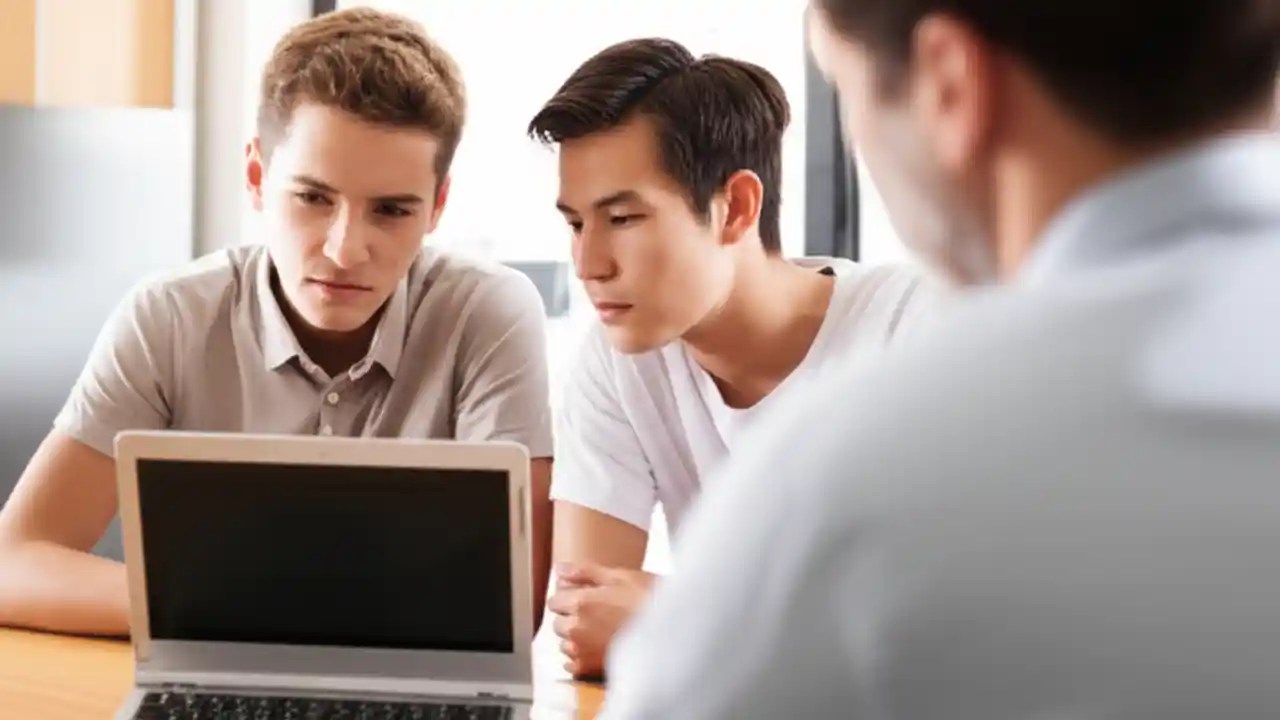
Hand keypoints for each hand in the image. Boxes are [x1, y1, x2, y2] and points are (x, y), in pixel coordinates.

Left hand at [546, 562, 655, 677]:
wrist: (676, 632)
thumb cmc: (652, 602)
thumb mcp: (620, 576)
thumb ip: (585, 573)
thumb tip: (560, 570)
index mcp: (582, 603)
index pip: (554, 601)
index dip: (568, 597)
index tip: (582, 597)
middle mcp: (577, 629)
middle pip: (558, 623)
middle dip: (571, 618)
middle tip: (595, 614)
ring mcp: (583, 651)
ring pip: (564, 644)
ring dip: (576, 638)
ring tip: (601, 632)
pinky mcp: (591, 670)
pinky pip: (572, 665)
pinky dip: (580, 658)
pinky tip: (599, 649)